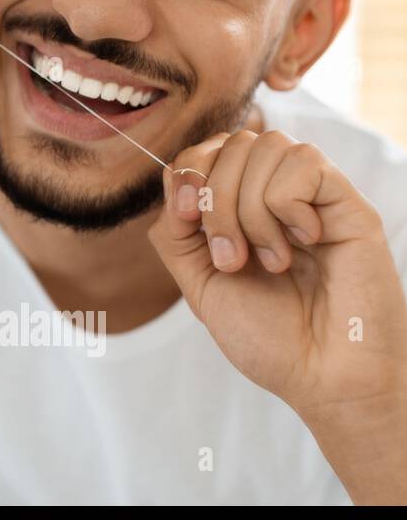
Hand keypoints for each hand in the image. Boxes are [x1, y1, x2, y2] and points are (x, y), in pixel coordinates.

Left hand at [148, 129, 406, 501]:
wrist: (322, 376)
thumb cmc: (269, 337)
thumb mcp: (200, 285)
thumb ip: (176, 235)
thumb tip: (172, 186)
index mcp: (237, 209)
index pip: (204, 151)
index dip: (186, 172)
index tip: (187, 217)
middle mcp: (274, 195)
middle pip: (230, 143)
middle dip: (216, 198)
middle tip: (232, 257)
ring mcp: (312, 196)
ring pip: (265, 146)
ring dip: (251, 207)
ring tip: (270, 260)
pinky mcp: (347, 204)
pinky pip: (304, 161)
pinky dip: (287, 202)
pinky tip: (302, 241)